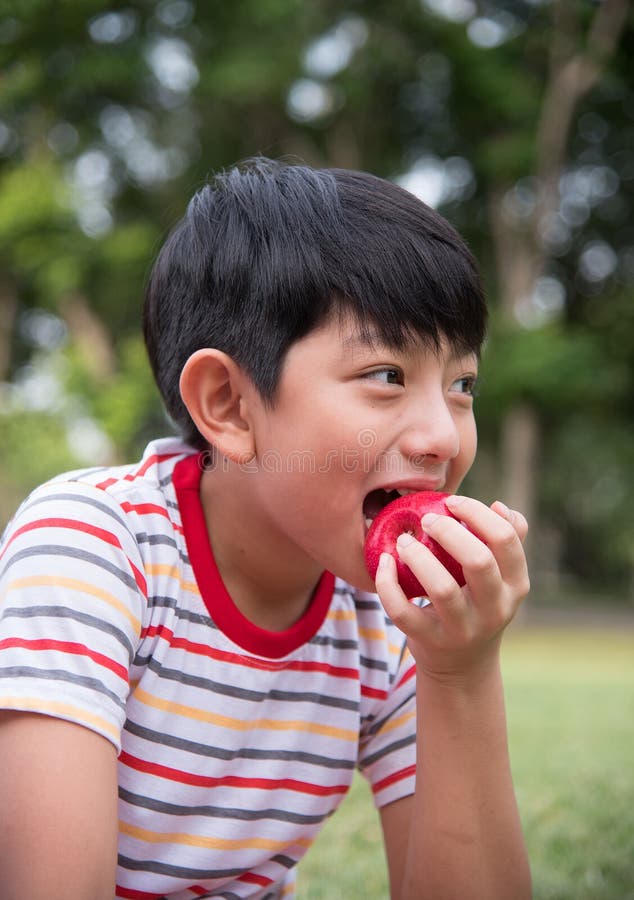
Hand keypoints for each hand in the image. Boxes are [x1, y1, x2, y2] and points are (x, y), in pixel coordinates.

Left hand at [374, 496, 529, 679]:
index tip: (452, 502)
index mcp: (516, 584)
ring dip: (418, 557)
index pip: (506, 539)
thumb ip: (506, 542)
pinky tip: (384, 563)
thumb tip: (500, 506)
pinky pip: (404, 612)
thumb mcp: (501, 580)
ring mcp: (463, 629)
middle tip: (426, 519)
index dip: (478, 514)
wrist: (462, 667)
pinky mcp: (431, 641)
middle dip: (449, 532)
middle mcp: (495, 608)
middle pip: (478, 561)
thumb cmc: (478, 605)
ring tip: (402, 540)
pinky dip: (388, 585)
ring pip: (442, 588)